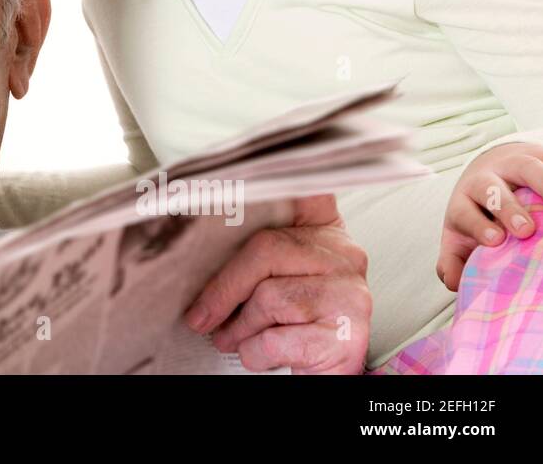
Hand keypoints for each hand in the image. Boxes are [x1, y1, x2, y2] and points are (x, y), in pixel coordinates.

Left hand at [182, 194, 370, 374]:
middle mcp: (346, 256)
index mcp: (325, 231)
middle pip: (266, 250)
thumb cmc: (292, 324)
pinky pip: (277, 339)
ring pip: (270, 298)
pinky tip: (260, 354)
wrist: (324, 372)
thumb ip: (249, 256)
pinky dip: (256, 353)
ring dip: (239, 328)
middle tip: (200, 316)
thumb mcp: (272, 279)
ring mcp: (351, 295)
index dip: (278, 178)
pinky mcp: (348, 337)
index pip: (304, 190)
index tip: (241, 171)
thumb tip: (191, 251)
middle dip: (223, 289)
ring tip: (231, 338)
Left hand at [437, 141, 542, 292]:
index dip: (477, 226)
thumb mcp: (462, 235)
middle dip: (507, 208)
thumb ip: (454, 259)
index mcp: (464, 201)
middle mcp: (486, 180)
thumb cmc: (479, 212)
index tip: (494, 241)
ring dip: (542, 184)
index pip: (464, 212)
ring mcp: (515, 166)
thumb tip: (452, 282)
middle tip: (524, 230)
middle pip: (491, 189)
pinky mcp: (538, 159)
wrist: (494, 170)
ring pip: (527, 168)